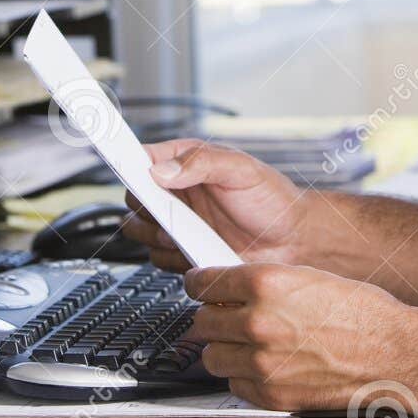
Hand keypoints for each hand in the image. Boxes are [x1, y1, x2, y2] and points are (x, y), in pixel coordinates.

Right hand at [122, 140, 310, 270]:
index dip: (129, 164)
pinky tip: (194, 251)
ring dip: (155, 235)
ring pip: (140, 231)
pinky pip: (158, 258)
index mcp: (186, 163)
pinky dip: (170, 258)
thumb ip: (202, 163)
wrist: (293, 241)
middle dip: (145, 209)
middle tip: (168, 214)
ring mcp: (178, 224)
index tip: (125, 169)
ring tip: (183, 235)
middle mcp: (177, 192)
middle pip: (134, 199)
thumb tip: (162, 169)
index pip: (142, 159)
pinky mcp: (183, 251)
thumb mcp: (241, 170)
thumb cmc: (273, 199)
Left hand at [184, 263, 417, 412]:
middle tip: (226, 316)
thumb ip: (263, 283)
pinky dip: (243, 378)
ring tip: (246, 345)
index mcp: (266, 284)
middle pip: (201, 321)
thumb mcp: (307, 277)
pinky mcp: (271, 395)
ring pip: (211, 357)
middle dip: (212, 318)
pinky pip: (234, 385)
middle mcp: (258, 322)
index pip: (203, 282)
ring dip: (223, 350)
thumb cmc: (362, 313)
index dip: (199, 284)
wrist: (394, 354)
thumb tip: (230, 288)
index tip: (200, 287)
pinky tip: (266, 366)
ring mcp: (263, 363)